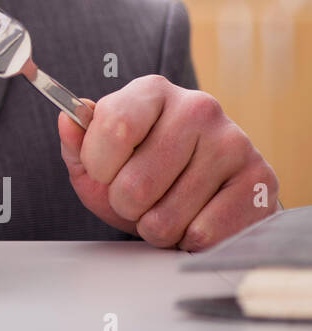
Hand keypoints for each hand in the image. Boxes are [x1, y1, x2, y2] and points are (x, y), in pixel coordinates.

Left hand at [57, 74, 279, 249]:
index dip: (99, 164)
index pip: (114, 126)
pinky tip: (195, 219)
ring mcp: (234, 142)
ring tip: (166, 209)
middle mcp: (198, 107)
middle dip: (126, 205)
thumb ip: (77, 141)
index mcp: (152, 91)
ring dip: (156, 227)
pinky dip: (189, 239)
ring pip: (167, 217)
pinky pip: (203, 234)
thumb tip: (68, 120)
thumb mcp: (96, 158)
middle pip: (136, 183)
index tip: (102, 172)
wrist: (202, 195)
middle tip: (138, 198)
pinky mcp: (261, 180)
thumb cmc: (140, 172)